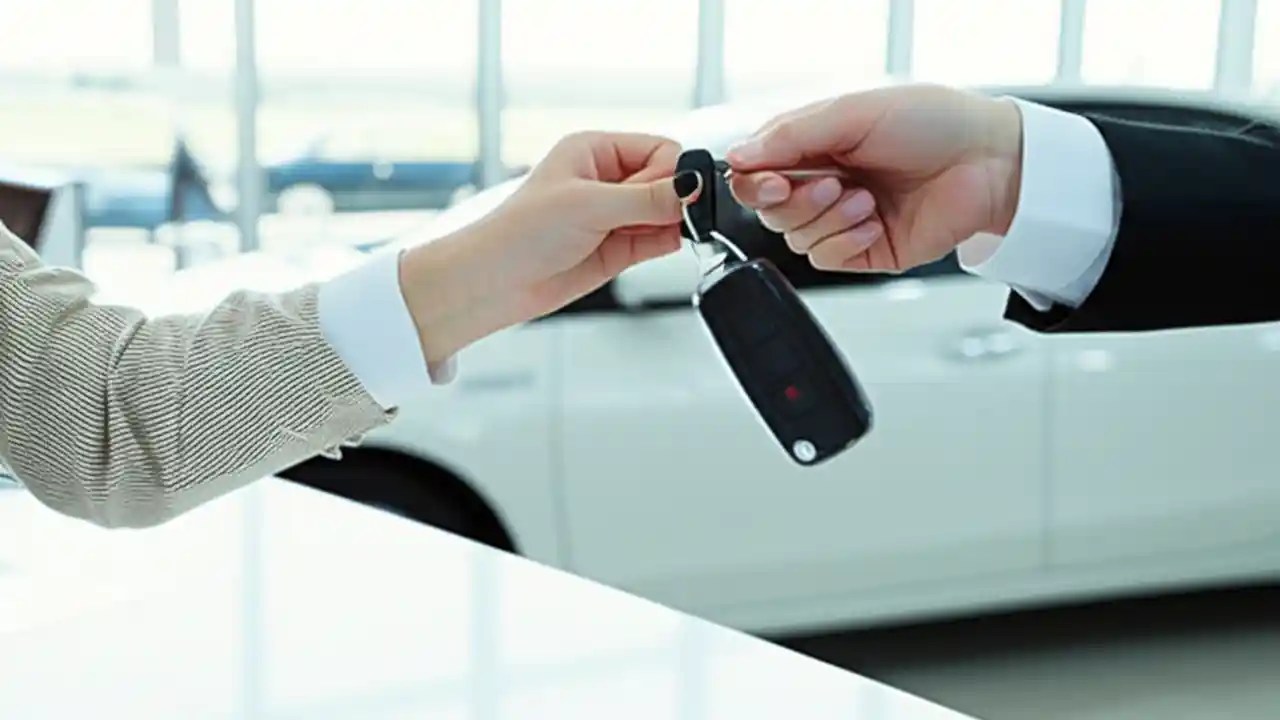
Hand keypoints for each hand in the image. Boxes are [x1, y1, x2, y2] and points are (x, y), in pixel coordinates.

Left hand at [399, 131, 699, 362]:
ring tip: (655, 233)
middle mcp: (606, 180)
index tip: (676, 195)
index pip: (659, 148)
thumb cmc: (520, 233)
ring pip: (666, 212)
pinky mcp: (618, 248)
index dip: (672, 172)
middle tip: (660, 217)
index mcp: (595, 150)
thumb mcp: (589, 205)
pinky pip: (659, 239)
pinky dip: (669, 242)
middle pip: (667, 181)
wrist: (495, 283)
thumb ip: (647, 198)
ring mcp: (614, 215)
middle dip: (671, 200)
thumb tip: (693, 188)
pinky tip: (666, 244)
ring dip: (672, 223)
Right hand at [726, 84, 1022, 272]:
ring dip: (827, 220)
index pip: (757, 171)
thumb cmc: (935, 123)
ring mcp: (844, 218)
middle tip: (829, 185)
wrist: (991, 162)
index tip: (768, 181)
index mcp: (816, 144)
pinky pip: (827, 260)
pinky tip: (872, 223)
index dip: (753, 182)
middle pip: (770, 211)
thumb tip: (738, 156)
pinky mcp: (866, 250)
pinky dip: (844, 242)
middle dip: (794, 202)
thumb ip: (791, 136)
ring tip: (864, 199)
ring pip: (796, 239)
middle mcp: (825, 181)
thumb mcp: (853, 113)